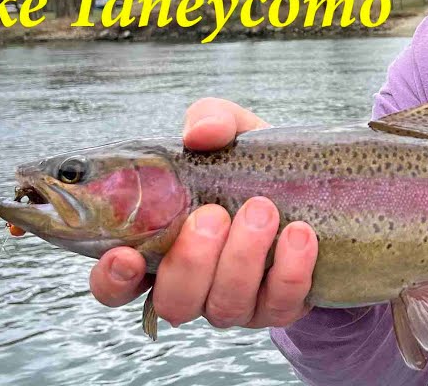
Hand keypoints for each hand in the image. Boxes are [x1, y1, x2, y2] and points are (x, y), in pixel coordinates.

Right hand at [88, 98, 319, 329]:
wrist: (313, 184)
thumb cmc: (252, 164)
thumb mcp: (231, 132)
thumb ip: (209, 120)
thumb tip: (199, 134)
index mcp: (161, 249)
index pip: (117, 285)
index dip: (113, 280)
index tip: (127, 255)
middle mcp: (193, 286)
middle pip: (174, 302)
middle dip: (192, 261)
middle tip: (214, 214)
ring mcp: (235, 303)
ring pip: (224, 307)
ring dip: (242, 258)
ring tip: (263, 210)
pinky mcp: (279, 308)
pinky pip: (280, 305)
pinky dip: (290, 270)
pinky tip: (299, 234)